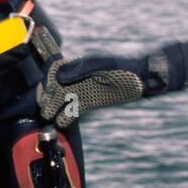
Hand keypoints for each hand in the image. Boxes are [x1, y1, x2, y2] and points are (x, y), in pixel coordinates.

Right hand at [37, 50, 178, 127]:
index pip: (57, 70)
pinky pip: (75, 110)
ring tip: (48, 117)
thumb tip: (59, 77)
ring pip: (64, 100)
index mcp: (80, 64)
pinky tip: (61, 122)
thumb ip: (81, 70)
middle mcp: (79, 77)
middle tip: (44, 107)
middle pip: (58, 87)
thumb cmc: (124, 68)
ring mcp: (85, 90)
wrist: (143, 79)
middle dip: (49, 97)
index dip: (50, 79)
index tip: (48, 89)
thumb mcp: (102, 66)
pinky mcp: (92, 102)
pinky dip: (67, 116)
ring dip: (55, 108)